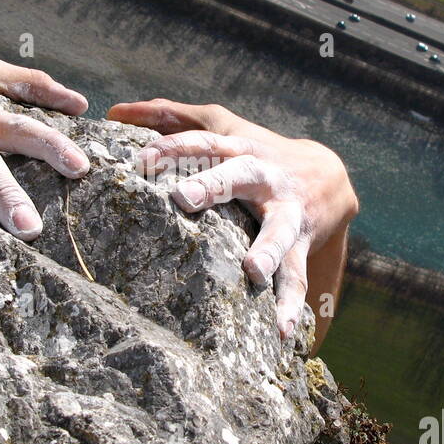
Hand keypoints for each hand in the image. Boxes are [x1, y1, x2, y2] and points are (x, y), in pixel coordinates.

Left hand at [107, 99, 358, 343]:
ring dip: (267, 250)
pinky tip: (284, 332)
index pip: (203, 143)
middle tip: (185, 198)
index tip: (143, 158)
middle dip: (215, 185)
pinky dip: (292, 305)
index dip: (174, 147)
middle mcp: (264, 178)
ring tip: (253, 272)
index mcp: (240, 149)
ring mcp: (286, 213)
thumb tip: (115, 111)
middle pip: (239, 176)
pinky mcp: (301, 245)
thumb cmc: (256, 150)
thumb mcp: (221, 126)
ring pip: (278, 231)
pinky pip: (297, 276)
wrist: (329, 176)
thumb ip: (170, 116)